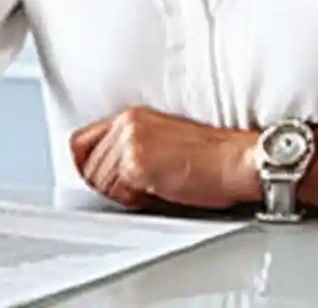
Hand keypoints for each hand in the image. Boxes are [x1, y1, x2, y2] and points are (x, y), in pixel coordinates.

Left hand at [71, 107, 260, 209]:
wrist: (236, 160)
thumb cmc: (211, 155)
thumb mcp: (164, 138)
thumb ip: (131, 146)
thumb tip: (109, 170)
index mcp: (131, 116)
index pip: (82, 140)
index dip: (84, 164)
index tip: (93, 177)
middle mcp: (127, 125)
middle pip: (88, 166)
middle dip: (107, 185)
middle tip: (136, 190)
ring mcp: (130, 144)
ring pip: (100, 182)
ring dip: (122, 194)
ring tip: (152, 190)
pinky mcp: (137, 164)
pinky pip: (118, 193)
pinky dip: (134, 200)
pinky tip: (158, 192)